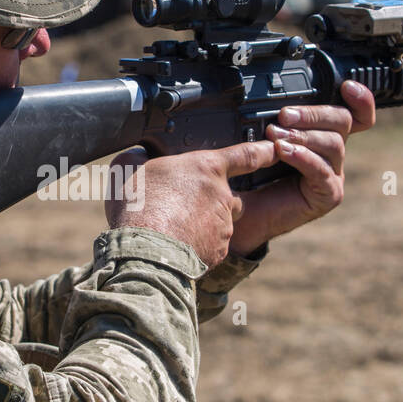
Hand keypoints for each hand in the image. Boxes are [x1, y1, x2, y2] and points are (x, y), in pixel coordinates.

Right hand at [105, 139, 277, 267]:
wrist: (145, 252)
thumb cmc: (138, 207)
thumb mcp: (128, 168)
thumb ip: (140, 157)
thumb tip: (138, 155)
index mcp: (207, 169)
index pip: (247, 154)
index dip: (264, 150)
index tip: (274, 149)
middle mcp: (223, 196)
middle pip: (230, 195)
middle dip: (215, 200)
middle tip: (186, 206)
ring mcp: (224, 226)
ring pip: (219, 222)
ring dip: (202, 224)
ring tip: (173, 228)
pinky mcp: (219, 251)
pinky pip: (212, 245)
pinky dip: (199, 245)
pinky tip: (176, 245)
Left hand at [227, 80, 376, 256]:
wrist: (243, 212)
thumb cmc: (252, 175)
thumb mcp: (264, 139)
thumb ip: (279, 121)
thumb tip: (274, 98)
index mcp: (323, 136)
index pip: (356, 116)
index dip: (360, 99)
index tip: (347, 86)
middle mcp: (333, 154)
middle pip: (343, 122)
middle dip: (313, 114)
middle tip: (284, 116)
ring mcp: (334, 174)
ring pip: (334, 144)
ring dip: (303, 136)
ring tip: (275, 136)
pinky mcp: (329, 194)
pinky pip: (322, 171)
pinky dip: (303, 158)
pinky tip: (284, 152)